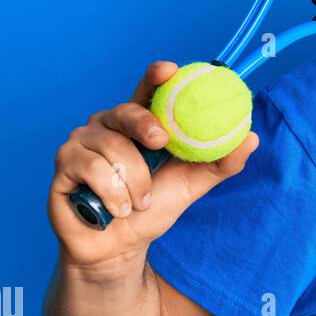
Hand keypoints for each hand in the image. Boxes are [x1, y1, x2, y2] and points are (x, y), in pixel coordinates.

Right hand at [47, 60, 258, 268]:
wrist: (120, 246)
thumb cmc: (153, 207)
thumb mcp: (193, 184)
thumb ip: (221, 162)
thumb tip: (252, 138)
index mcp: (138, 122)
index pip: (147, 90)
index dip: (155, 76)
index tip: (169, 70)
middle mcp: (107, 125)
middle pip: (125, 112)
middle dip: (144, 125)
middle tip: (161, 142)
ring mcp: (81, 142)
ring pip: (112, 147)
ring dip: (134, 183)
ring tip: (141, 202)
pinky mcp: (63, 164)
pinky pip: (92, 169)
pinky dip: (113, 194)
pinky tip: (116, 209)